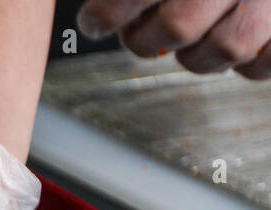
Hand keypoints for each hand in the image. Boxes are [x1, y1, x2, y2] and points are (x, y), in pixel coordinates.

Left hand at [78, 0, 270, 77]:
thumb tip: (104, 8)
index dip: (105, 14)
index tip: (95, 20)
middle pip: (176, 27)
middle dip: (146, 37)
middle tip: (140, 32)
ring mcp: (269, 2)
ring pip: (221, 51)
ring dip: (196, 51)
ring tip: (192, 34)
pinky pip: (263, 64)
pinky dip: (246, 61)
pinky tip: (234, 38)